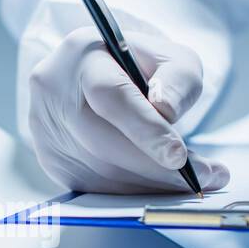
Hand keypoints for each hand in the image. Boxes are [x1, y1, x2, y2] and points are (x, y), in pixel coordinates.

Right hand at [26, 27, 229, 193]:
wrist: (99, 75)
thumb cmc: (138, 67)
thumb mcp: (170, 57)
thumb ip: (179, 77)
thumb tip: (166, 111)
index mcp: (82, 53)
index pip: (110, 96)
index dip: (145, 129)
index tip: (179, 156)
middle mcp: (53, 90)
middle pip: (102, 141)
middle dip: (156, 168)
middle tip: (203, 179)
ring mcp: (45, 128)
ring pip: (98, 171)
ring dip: (149, 186)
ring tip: (193, 184)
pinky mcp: (50, 158)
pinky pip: (92, 187)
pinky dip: (130, 194)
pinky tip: (160, 189)